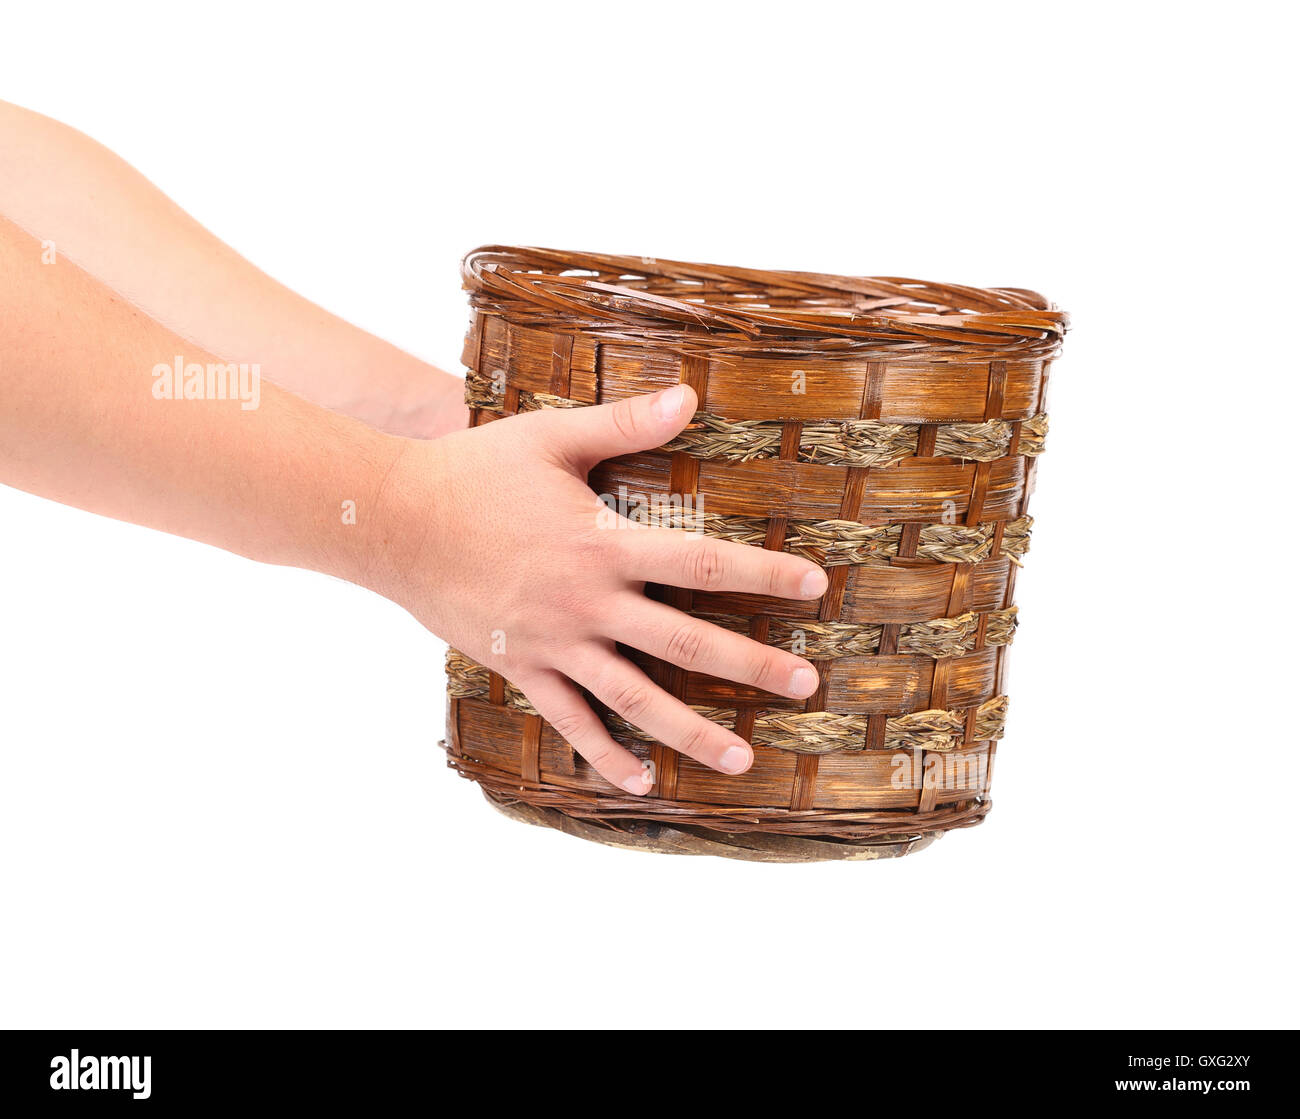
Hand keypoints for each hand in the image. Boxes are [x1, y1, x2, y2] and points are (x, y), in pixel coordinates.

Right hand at [377, 384, 828, 794]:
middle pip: (686, 644)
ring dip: (692, 731)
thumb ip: (624, 422)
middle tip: (807, 686)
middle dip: (752, 666)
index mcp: (603, 545)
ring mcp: (554, 644)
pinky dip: (605, 755)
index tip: (814, 586)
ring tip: (744, 759)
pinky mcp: (521, 669)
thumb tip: (691, 395)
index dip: (763, 575)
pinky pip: (569, 721)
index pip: (702, 564)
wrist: (391, 521)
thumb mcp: (551, 438)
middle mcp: (587, 604)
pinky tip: (641, 781)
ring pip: (635, 699)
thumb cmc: (472, 471)